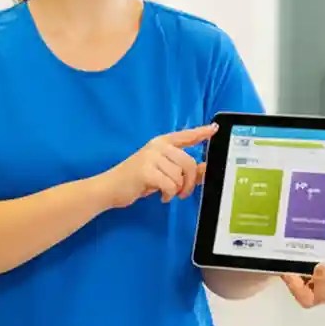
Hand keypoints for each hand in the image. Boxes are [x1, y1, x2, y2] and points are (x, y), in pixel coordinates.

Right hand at [98, 123, 217, 207]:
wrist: (110, 187)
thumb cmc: (137, 180)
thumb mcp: (161, 171)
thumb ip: (182, 169)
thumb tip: (204, 169)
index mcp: (161, 143)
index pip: (186, 135)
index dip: (201, 133)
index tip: (214, 129)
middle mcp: (157, 146)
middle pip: (188, 162)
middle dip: (189, 182)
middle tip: (183, 192)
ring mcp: (151, 157)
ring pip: (179, 176)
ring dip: (177, 190)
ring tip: (167, 193)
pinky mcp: (146, 170)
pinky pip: (170, 185)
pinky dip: (168, 195)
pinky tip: (161, 196)